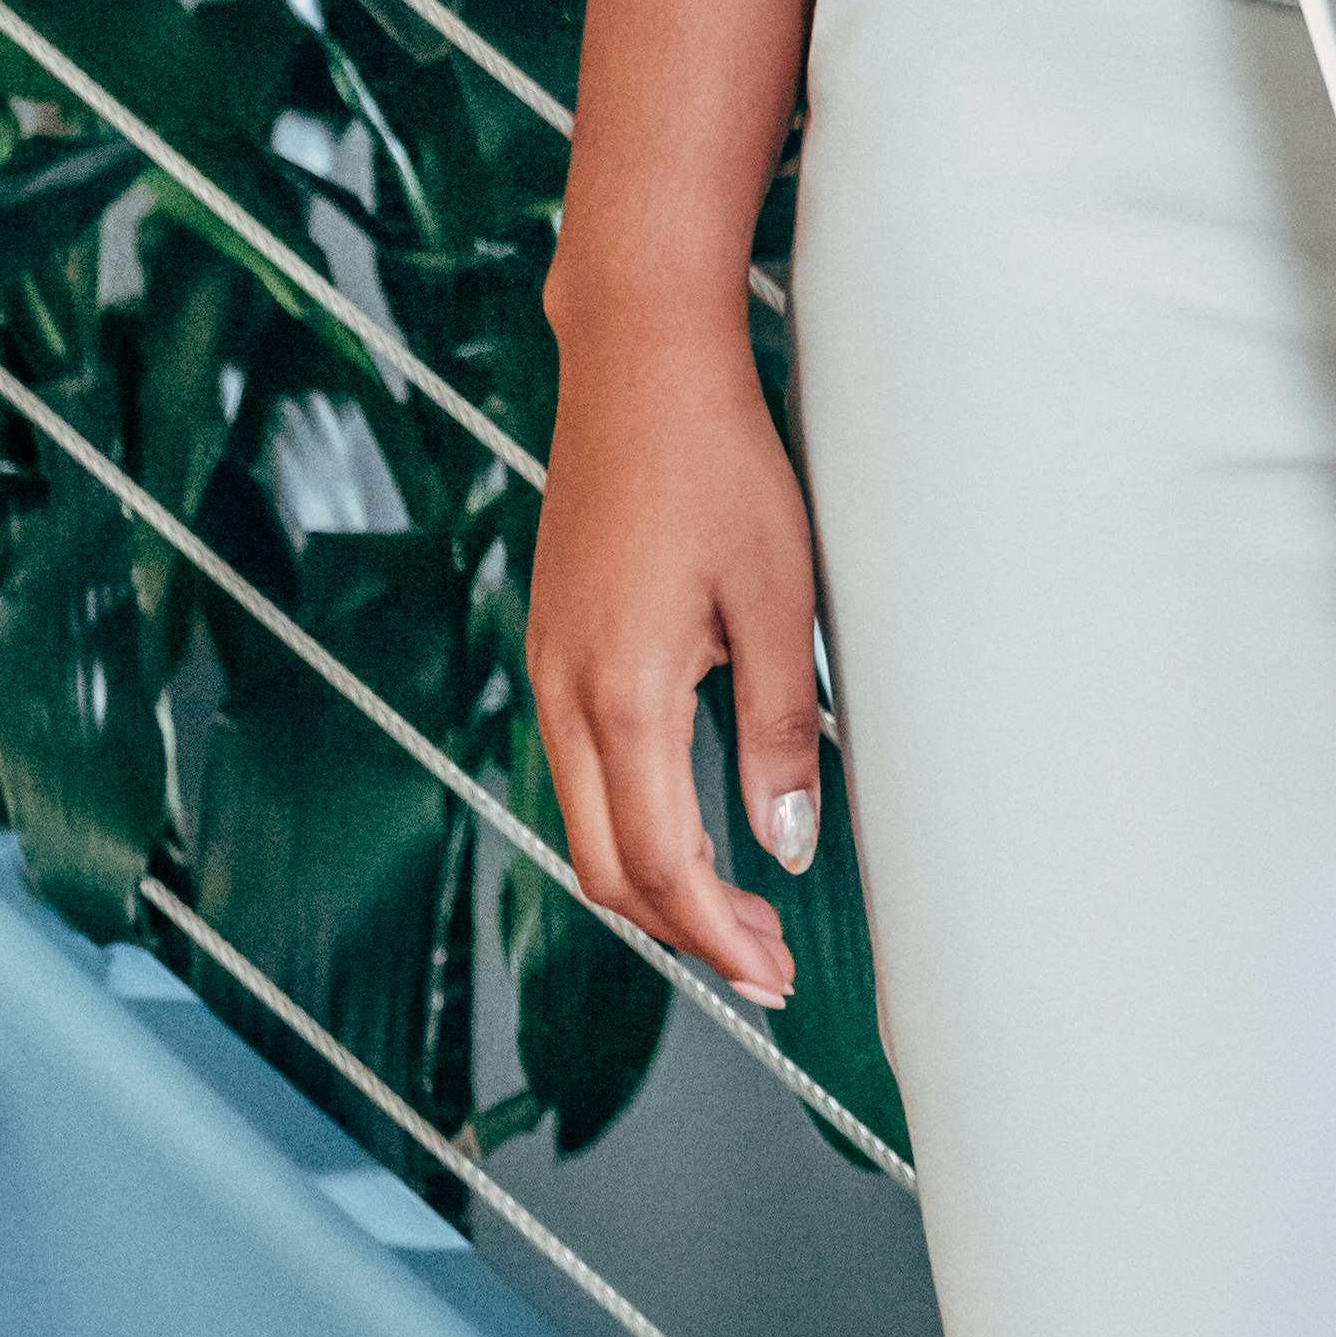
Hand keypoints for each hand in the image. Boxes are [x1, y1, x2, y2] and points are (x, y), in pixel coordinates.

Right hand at [529, 300, 823, 1010]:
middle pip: (605, 866)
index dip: (716, 936)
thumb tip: (786, 841)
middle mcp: (565, 692)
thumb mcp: (776, 597)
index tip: (772, 975)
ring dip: (655, 879)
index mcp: (622, 694)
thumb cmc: (720, 463)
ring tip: (738, 906)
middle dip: (682, 931)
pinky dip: (631, 817)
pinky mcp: (555, 637)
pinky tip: (691, 814)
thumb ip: (779, 728)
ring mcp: (549, 664)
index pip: (660, 865)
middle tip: (763, 962)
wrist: (637, 361)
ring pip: (586, 819)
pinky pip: (580, 764)